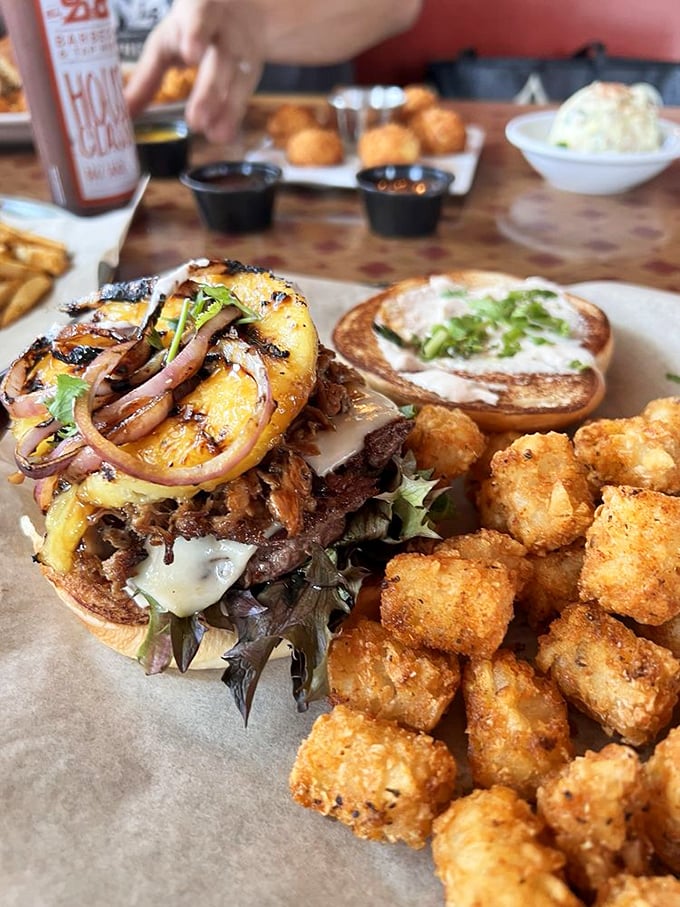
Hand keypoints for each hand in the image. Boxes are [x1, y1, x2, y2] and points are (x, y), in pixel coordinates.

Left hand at [124, 0, 263, 143]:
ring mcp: (246, 52)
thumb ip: (147, 76)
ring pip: (239, 81)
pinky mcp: (256, 71)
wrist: (246, 10)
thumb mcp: (168, 42)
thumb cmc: (196, 27)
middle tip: (196, 121)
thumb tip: (122, 111)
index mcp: (201, 11)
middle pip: (221, 60)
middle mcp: (227, 31)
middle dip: (210, 90)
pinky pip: (246, 95)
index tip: (189, 54)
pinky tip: (225, 135)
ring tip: (214, 136)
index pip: (200, 19)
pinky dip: (234, 116)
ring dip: (227, 110)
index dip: (196, 35)